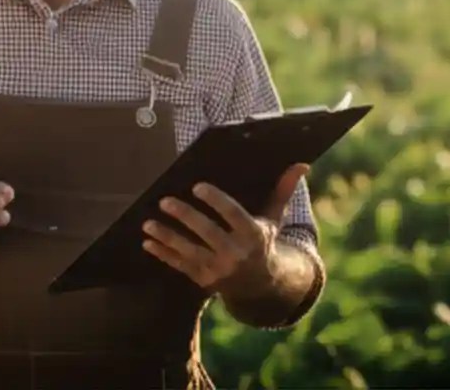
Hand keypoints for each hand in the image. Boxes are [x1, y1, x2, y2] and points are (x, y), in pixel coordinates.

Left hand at [141, 163, 309, 294]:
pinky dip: (163, 254)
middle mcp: (237, 254)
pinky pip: (180, 266)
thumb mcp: (274, 218)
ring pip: (189, 251)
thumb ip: (282, 191)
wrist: (261, 284)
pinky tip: (148, 242)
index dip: (216, 201)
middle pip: (207, 233)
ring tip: (148, 223)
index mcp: (253, 235)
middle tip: (165, 201)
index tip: (198, 186)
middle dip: (185, 217)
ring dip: (167, 237)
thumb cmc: (263, 241)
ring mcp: (219, 270)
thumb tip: (301, 165)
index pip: (233, 216)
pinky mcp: (204, 280)